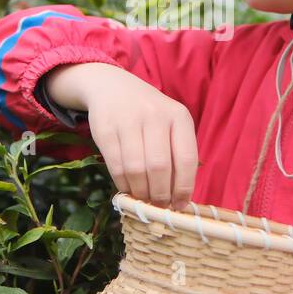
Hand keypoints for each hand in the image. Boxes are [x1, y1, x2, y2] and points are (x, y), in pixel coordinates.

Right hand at [45, 62, 198, 210]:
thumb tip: (179, 201)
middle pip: (159, 167)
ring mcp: (128, 120)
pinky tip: (128, 188)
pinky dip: (123, 184)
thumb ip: (177, 155)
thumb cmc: (149, 114)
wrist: (111, 87)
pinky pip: (116, 166)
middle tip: (158, 206)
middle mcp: (155, 115)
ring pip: (136, 169)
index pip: (186, 159)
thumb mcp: (170, 124)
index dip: (183, 187)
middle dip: (160, 194)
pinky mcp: (105, 129)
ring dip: (141, 192)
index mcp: (179, 116)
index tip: (179, 205)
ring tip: (143, 199)